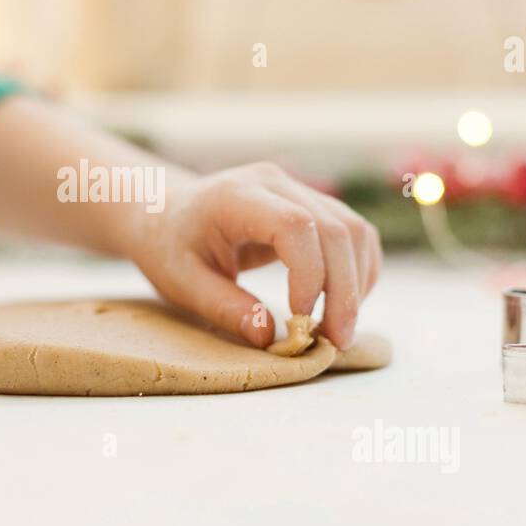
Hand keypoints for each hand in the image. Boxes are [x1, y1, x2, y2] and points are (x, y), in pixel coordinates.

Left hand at [123, 162, 380, 349]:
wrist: (167, 211)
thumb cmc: (170, 247)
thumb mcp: (182, 284)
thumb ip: (224, 308)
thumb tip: (269, 336)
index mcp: (236, 196)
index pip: (295, 225)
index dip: (310, 275)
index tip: (300, 322)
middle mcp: (275, 183)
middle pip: (336, 230)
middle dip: (344, 291)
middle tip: (335, 342)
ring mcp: (299, 190)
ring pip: (354, 231)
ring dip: (357, 284)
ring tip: (337, 331)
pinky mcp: (313, 205)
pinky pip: (354, 235)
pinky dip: (358, 272)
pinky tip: (341, 305)